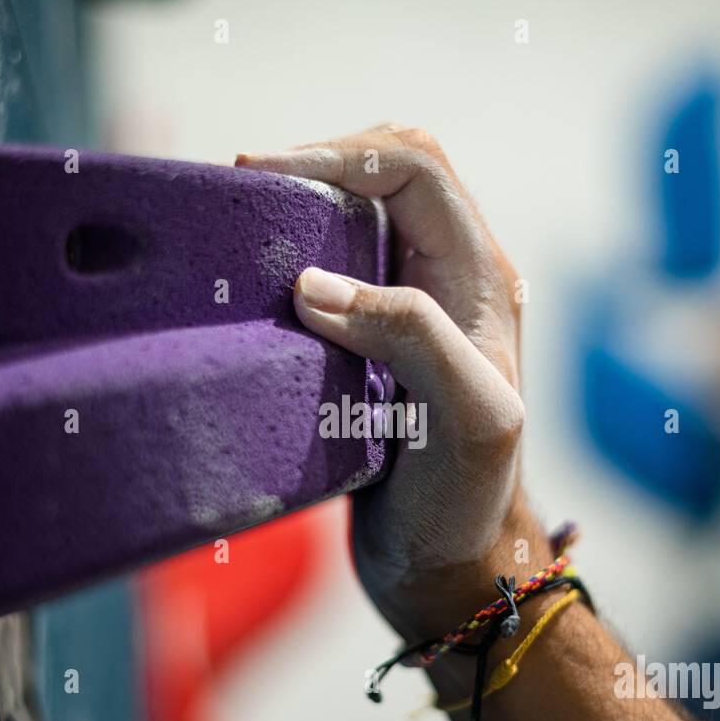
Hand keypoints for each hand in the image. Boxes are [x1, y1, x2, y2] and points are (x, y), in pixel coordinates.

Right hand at [237, 125, 548, 643]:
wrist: (446, 568)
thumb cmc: (466, 504)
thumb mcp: (465, 419)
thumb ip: (414, 338)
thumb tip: (314, 282)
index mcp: (481, 278)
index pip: (416, 169)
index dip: (341, 152)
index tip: (260, 172)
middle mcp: (448, 280)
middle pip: (387, 172)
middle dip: (317, 162)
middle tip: (243, 187)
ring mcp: (407, 310)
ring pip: (353, 218)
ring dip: (298, 208)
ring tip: (238, 222)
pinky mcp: (367, 345)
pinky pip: (326, 273)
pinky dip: (285, 260)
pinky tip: (246, 282)